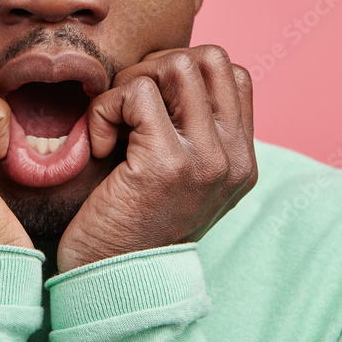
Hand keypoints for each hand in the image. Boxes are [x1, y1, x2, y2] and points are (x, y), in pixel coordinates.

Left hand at [56, 45, 256, 271]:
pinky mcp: (167, 164)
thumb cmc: (130, 222)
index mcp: (241, 159)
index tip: (149, 105)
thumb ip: (190, 129)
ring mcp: (207, 160)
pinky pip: (135, 93)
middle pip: (210, 58)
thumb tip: (168, 67)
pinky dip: (105, 110)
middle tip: (129, 109)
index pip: (234, 73)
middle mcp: (234, 158)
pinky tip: (100, 147)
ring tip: (116, 125)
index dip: (184, 72)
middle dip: (157, 68)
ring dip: (131, 84)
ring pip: (176, 65)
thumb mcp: (178, 175)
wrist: (112, 283)